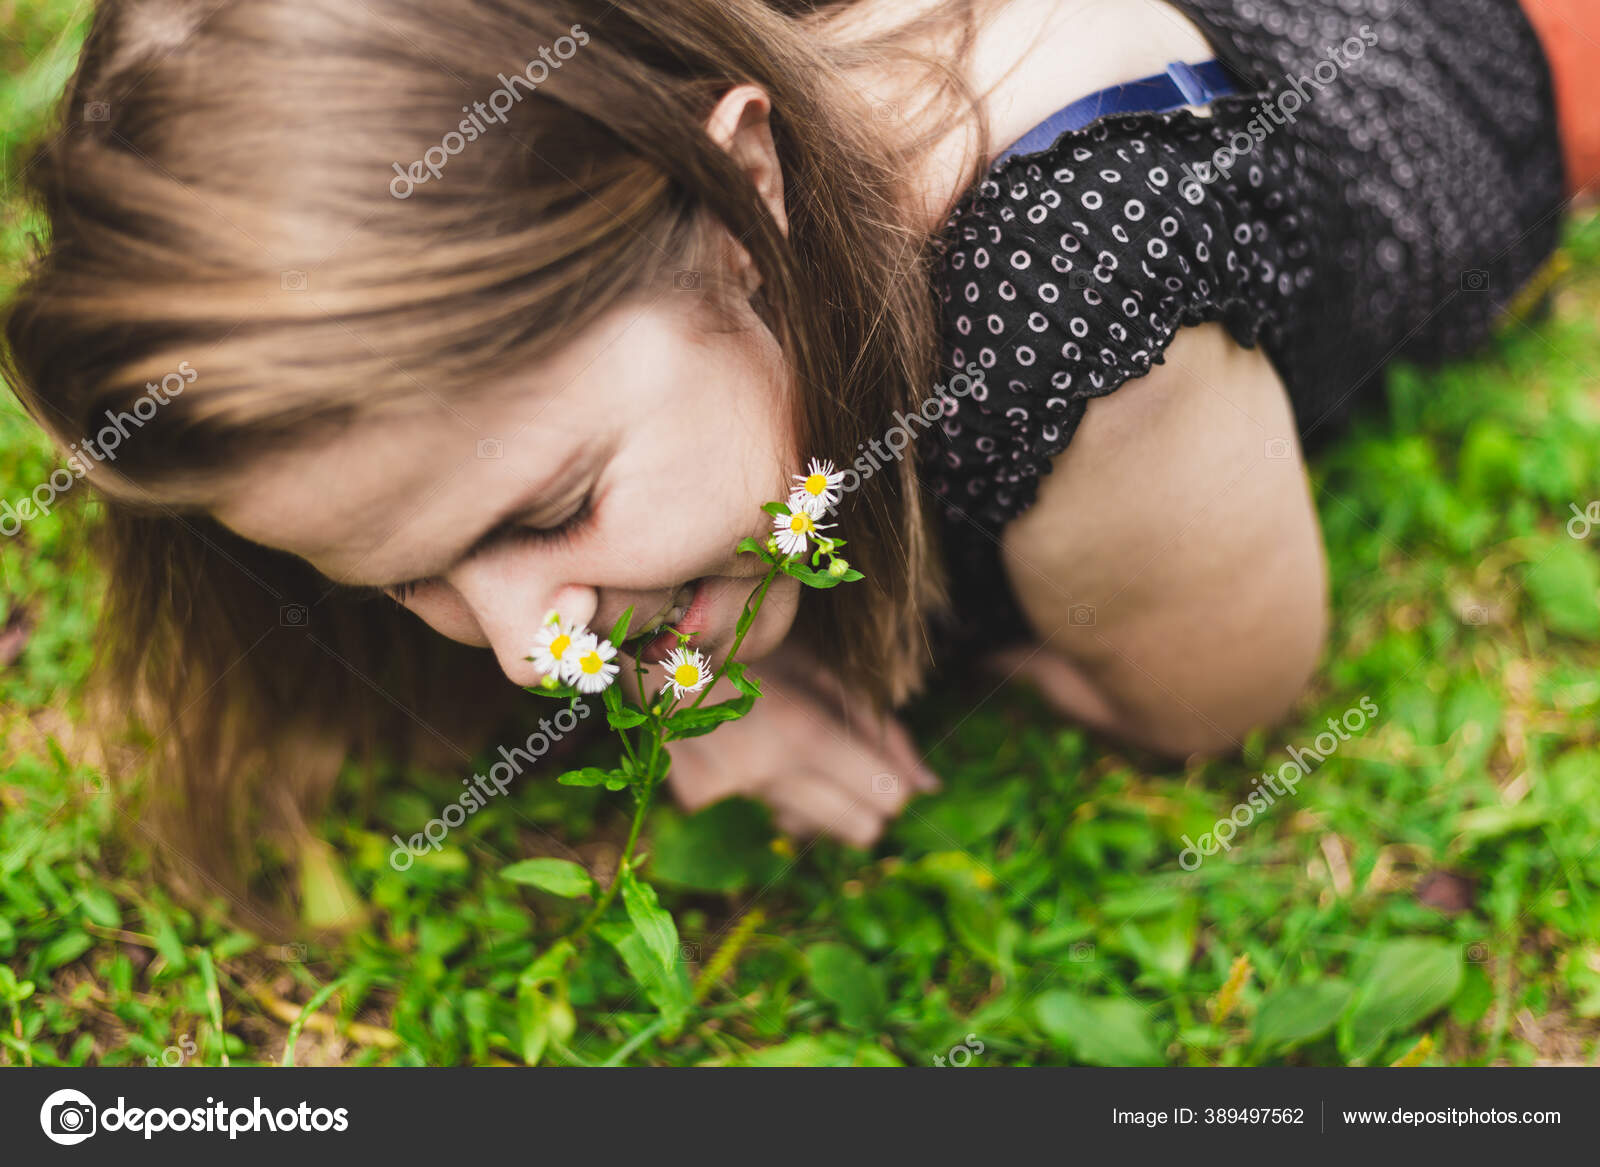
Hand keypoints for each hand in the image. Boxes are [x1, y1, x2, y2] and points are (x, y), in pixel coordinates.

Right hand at [663, 643, 938, 846]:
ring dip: (817, 799)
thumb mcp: (823, 669)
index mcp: (802, 731)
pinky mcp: (697, 802)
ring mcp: (727, 794)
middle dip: (867, 803)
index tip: (885, 766)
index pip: (887, 797)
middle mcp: (764, 774)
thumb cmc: (748, 642)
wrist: (649, 642)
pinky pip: (763, 816)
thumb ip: (880, 729)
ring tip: (791, 748)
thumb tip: (929, 786)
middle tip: (851, 766)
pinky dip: (771, 793)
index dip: (895, 783)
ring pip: (811, 830)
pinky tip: (752, 750)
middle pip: (859, 830)